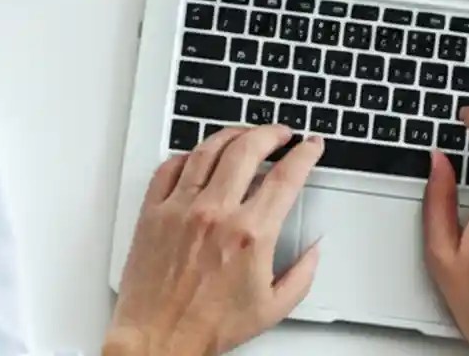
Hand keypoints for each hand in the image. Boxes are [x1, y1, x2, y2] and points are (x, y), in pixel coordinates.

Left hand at [104, 126, 324, 355]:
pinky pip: (170, 167)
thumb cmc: (208, 326)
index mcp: (249, 235)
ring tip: (244, 135)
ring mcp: (181, 208)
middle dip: (270, 133)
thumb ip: (302, 274)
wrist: (158, 337)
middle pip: (247, 149)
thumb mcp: (273, 308)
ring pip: (208, 151)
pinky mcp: (153, 211)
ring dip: (231, 135)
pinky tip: (199, 156)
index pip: (285, 177)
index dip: (304, 154)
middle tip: (280, 133)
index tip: (310, 145)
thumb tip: (314, 248)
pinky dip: (188, 155)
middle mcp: (215, 213)